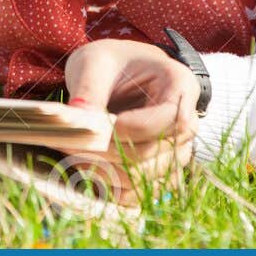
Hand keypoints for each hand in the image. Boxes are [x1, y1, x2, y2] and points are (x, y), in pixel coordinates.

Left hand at [64, 37, 198, 187]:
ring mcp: (177, 152)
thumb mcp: (95, 61)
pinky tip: (86, 170)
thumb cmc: (112, 63)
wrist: (123, 75)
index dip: (137, 128)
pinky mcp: (161, 174)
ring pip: (144, 178)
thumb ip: (88, 89)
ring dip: (105, 172)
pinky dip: (110, 188)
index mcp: (180, 84)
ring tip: (72, 154)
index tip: (104, 125)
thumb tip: (77, 118)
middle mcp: (186, 123)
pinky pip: (139, 193)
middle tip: (68, 143)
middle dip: (107, 151)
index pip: (171, 119)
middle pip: (152, 152)